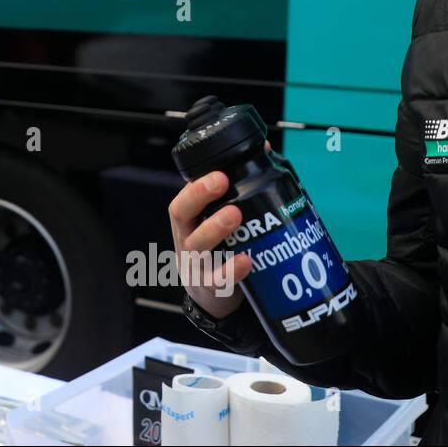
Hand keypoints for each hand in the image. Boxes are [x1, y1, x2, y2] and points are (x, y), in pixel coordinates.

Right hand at [167, 140, 271, 318]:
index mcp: (189, 221)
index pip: (183, 197)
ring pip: (197, 245)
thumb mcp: (219, 222)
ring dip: (214, 228)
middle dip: (199, 196)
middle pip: (180, 214)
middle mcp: (186, 238)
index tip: (219, 171)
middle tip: (222, 181)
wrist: (212, 297)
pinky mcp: (210, 287)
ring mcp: (195, 264)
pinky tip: (248, 262)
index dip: (196, 184)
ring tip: (236, 215)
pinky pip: (217, 280)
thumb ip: (238, 190)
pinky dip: (232, 271)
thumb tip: (266, 150)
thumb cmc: (219, 251)